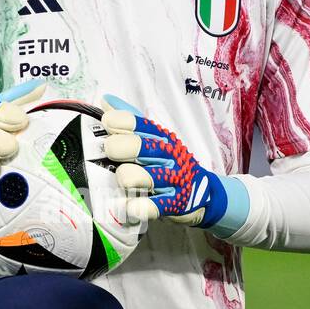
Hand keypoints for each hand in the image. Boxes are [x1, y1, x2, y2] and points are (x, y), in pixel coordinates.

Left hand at [99, 92, 229, 226]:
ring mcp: (173, 180)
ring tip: (122, 179)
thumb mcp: (154, 140)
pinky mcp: (174, 204)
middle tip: (110, 152)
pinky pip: (156, 206)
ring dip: (130, 177)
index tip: (107, 123)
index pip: (140, 123)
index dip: (120, 122)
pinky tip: (130, 207)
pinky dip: (141, 207)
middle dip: (120, 147)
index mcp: (162, 138)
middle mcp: (169, 156)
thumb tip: (106, 101)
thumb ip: (130, 121)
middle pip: (142, 147)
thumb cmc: (169, 164)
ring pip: (147, 176)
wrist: (203, 193)